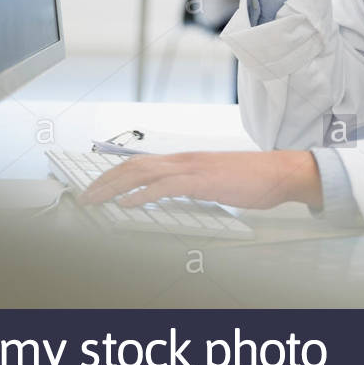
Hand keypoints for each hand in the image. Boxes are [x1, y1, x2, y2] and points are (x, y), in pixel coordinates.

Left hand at [79, 150, 322, 210]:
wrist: (278, 172)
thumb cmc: (252, 178)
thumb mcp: (216, 180)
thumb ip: (193, 185)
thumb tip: (177, 195)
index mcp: (186, 160)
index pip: (140, 163)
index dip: (113, 174)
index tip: (96, 187)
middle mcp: (184, 159)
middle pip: (133, 165)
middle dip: (104, 181)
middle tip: (85, 196)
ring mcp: (192, 168)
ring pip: (142, 173)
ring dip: (114, 188)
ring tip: (96, 200)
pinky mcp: (202, 181)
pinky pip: (165, 187)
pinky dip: (143, 195)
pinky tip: (128, 204)